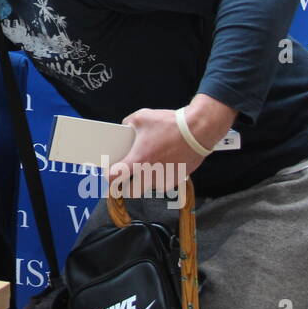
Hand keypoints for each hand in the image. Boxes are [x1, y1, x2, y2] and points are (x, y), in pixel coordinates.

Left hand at [112, 95, 236, 196]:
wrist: (198, 130)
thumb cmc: (170, 125)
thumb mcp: (141, 117)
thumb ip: (127, 125)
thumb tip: (125, 129)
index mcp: (137, 161)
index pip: (113, 179)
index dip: (109, 176)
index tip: (109, 173)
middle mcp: (150, 174)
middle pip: (130, 191)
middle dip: (126, 184)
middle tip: (127, 173)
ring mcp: (164, 179)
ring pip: (148, 187)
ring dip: (145, 180)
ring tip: (149, 163)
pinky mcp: (176, 180)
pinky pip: (162, 183)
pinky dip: (160, 176)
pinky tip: (163, 163)